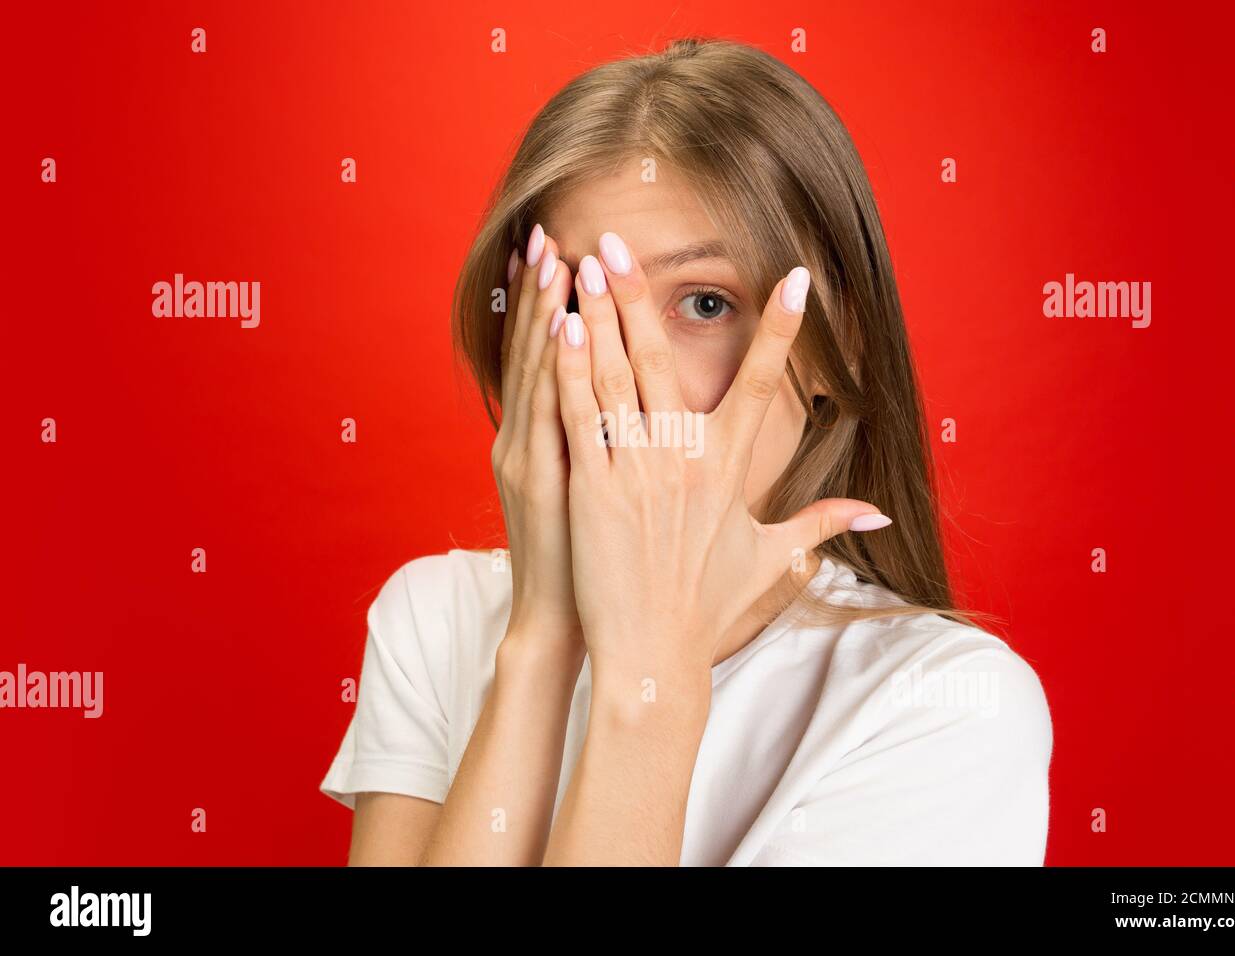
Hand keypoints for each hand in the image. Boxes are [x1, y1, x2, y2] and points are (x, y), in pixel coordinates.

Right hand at [492, 224, 583, 651]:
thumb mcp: (591, 497)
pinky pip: (551, 415)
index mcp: (542, 442)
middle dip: (543, 294)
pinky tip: (563, 328)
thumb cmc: (590, 563)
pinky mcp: (547, 482)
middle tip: (549, 232)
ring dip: (547, 313)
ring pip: (541, 374)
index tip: (556, 253)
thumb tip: (626, 407)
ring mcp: (532, 459)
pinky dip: (555, 370)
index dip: (546, 306)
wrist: (567, 624)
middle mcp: (528, 442)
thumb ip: (600, 445)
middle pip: (537, 355)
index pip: (545, 360)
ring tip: (555, 257)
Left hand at [555, 233, 890, 691]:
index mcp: (731, 467)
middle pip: (666, 358)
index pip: (763, 383)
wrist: (654, 655)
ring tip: (584, 261)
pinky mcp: (595, 488)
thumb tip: (876, 515)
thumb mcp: (770, 559)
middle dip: (641, 294)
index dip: (783, 329)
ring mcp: (639, 470)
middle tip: (620, 241)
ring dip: (599, 314)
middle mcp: (688, 458)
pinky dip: (571, 369)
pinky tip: (562, 325)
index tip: (797, 277)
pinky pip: (581, 415)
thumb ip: (820, 523)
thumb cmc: (708, 607)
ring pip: (617, 376)